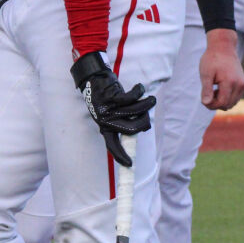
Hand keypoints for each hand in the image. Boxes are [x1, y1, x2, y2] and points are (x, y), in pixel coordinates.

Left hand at [71, 51, 154, 166]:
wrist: (93, 77)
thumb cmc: (107, 97)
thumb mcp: (111, 113)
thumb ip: (123, 121)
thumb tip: (143, 128)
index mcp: (105, 127)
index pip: (112, 145)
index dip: (120, 156)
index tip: (129, 165)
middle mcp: (105, 120)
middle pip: (133, 129)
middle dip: (145, 122)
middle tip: (147, 114)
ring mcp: (108, 109)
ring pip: (136, 111)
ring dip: (147, 104)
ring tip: (150, 99)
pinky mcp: (112, 97)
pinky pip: (133, 97)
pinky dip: (139, 92)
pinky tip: (140, 88)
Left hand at [198, 28, 243, 110]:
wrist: (223, 48)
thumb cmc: (212, 59)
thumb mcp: (205, 73)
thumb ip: (206, 89)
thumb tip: (206, 103)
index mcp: (230, 82)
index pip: (222, 103)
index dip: (211, 105)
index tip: (203, 99)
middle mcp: (240, 85)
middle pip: (228, 105)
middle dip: (216, 103)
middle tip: (207, 93)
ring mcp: (243, 85)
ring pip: (232, 103)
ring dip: (221, 101)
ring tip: (213, 89)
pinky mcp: (243, 84)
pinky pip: (235, 98)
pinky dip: (226, 97)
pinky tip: (218, 88)